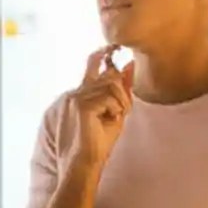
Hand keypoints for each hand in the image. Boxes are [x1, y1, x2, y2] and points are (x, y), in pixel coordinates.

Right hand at [65, 45, 134, 168]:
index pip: (93, 63)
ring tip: (115, 117)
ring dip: (121, 103)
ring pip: (112, 86)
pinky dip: (115, 109)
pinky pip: (109, 98)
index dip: (103, 53)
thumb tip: (129, 64)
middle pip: (110, 76)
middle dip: (122, 93)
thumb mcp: (117, 109)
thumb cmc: (100, 139)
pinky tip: (109, 120)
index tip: (114, 47)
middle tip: (121, 112)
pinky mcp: (81, 105)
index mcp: (84, 91)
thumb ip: (122, 88)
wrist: (87, 160)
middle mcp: (78, 91)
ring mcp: (77, 97)